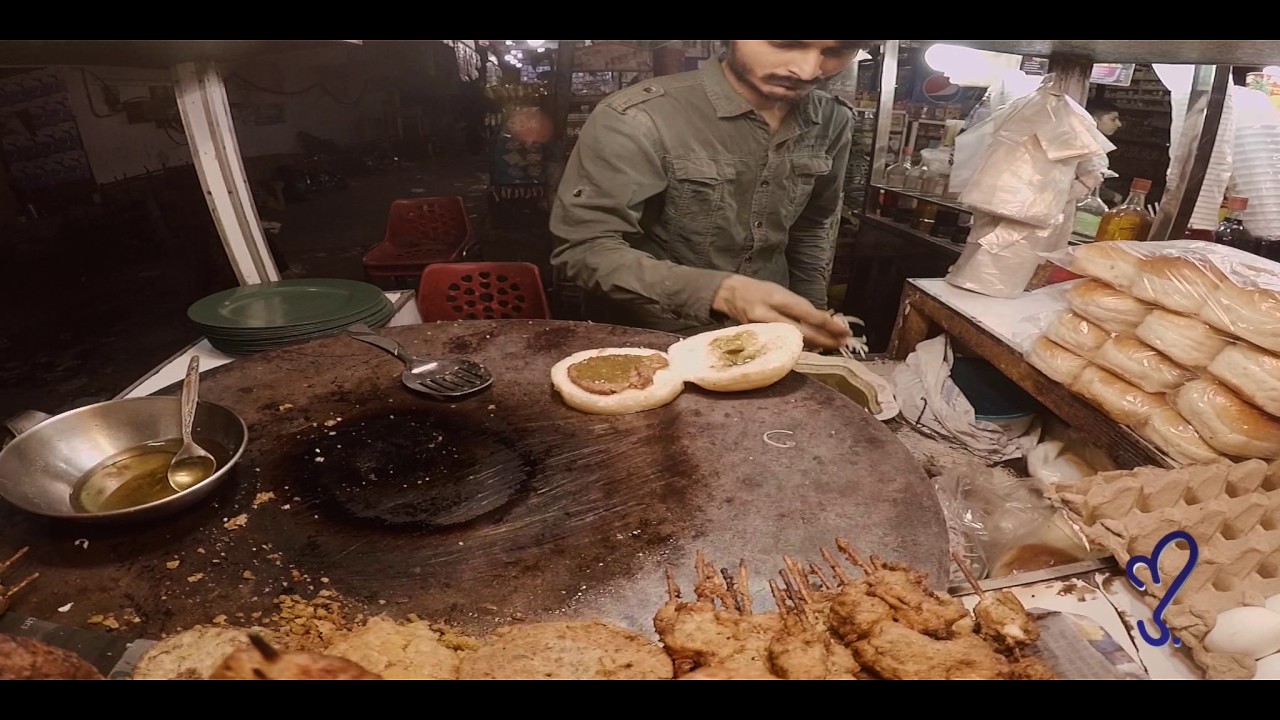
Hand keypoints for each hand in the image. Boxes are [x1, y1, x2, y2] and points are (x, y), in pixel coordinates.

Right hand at [712, 275, 851, 350]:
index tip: (844, 331)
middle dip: (824, 340)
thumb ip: (800, 307)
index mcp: (776, 299)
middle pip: (801, 332)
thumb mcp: (781, 292)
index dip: (827, 325)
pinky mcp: (758, 339)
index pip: (807, 314)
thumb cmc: (759, 291)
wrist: (730, 295)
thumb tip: (824, 319)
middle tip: (842, 344)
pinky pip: (782, 344)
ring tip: (832, 345)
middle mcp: (768, 315)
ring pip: (792, 340)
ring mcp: (761, 329)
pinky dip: (798, 345)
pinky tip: (811, 347)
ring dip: (815, 344)